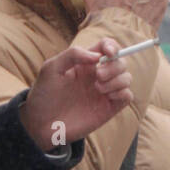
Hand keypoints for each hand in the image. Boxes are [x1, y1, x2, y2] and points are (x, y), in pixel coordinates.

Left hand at [19, 38, 134, 151]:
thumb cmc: (44, 94)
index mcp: (85, 62)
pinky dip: (122, 93)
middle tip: (98, 75)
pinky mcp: (108, 108)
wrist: (41, 123)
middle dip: (114, 66)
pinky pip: (127, 96)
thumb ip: (73, 54)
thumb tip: (97, 56)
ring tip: (98, 88)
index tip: (108, 53)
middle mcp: (98, 75)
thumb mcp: (52, 68)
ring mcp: (104, 92)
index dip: (112, 46)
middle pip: (121, 61)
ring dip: (116, 80)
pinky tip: (106, 96)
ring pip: (127, 78)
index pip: (107, 47)